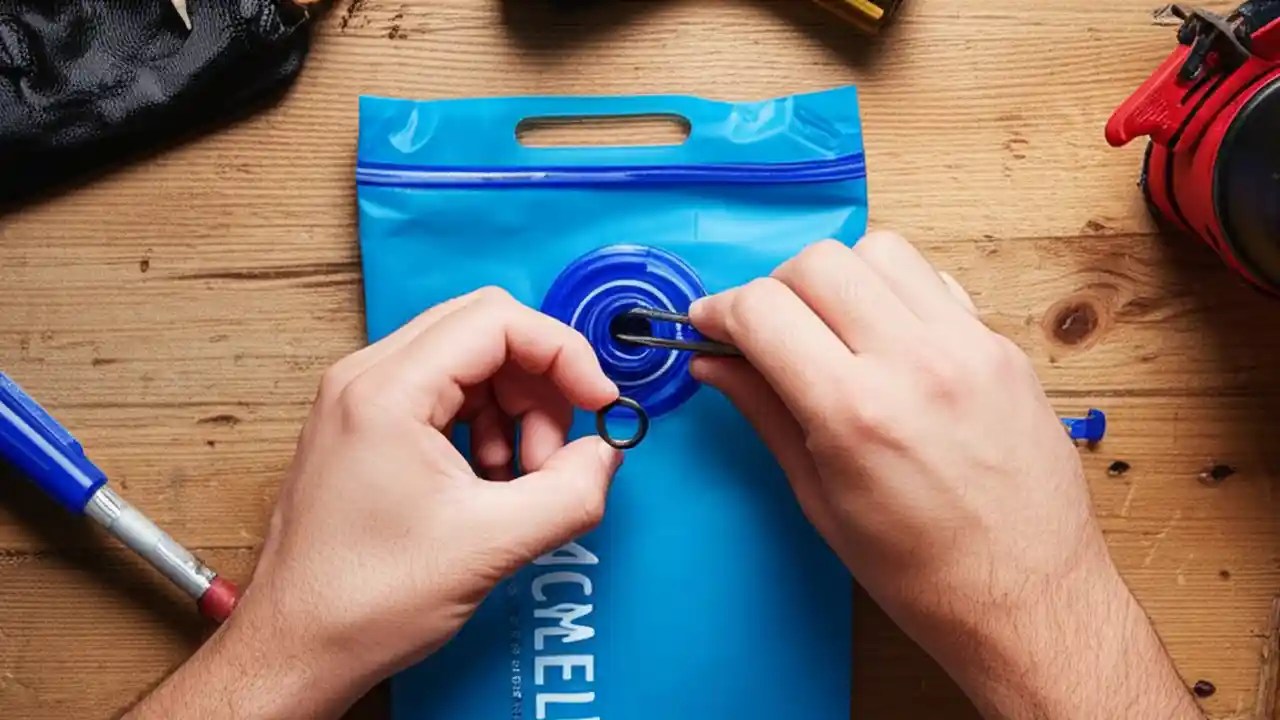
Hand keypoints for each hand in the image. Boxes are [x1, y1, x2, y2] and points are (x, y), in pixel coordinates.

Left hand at [129, 288, 621, 718]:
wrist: (298, 648)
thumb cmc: (363, 600)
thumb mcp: (492, 545)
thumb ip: (570, 492)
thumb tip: (606, 454)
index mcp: (386, 391)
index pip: (497, 320)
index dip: (563, 353)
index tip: (598, 401)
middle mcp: (364, 380)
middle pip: (483, 331)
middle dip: (541, 382)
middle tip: (561, 447)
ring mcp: (360, 402)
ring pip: (467, 363)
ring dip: (515, 409)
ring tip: (523, 478)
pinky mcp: (365, 429)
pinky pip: (444, 396)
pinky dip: (486, 427)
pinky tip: (491, 483)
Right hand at [689, 233, 1199, 718]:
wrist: (1028, 597)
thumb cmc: (920, 571)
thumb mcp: (820, 500)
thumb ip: (765, 414)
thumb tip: (713, 364)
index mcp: (855, 413)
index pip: (763, 309)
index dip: (719, 310)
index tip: (710, 325)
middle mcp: (914, 363)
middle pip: (818, 262)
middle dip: (774, 287)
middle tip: (769, 330)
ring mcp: (968, 347)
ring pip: (879, 250)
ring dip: (838, 276)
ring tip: (831, 326)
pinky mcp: (1002, 347)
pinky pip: (933, 281)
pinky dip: (895, 292)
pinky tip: (887, 338)